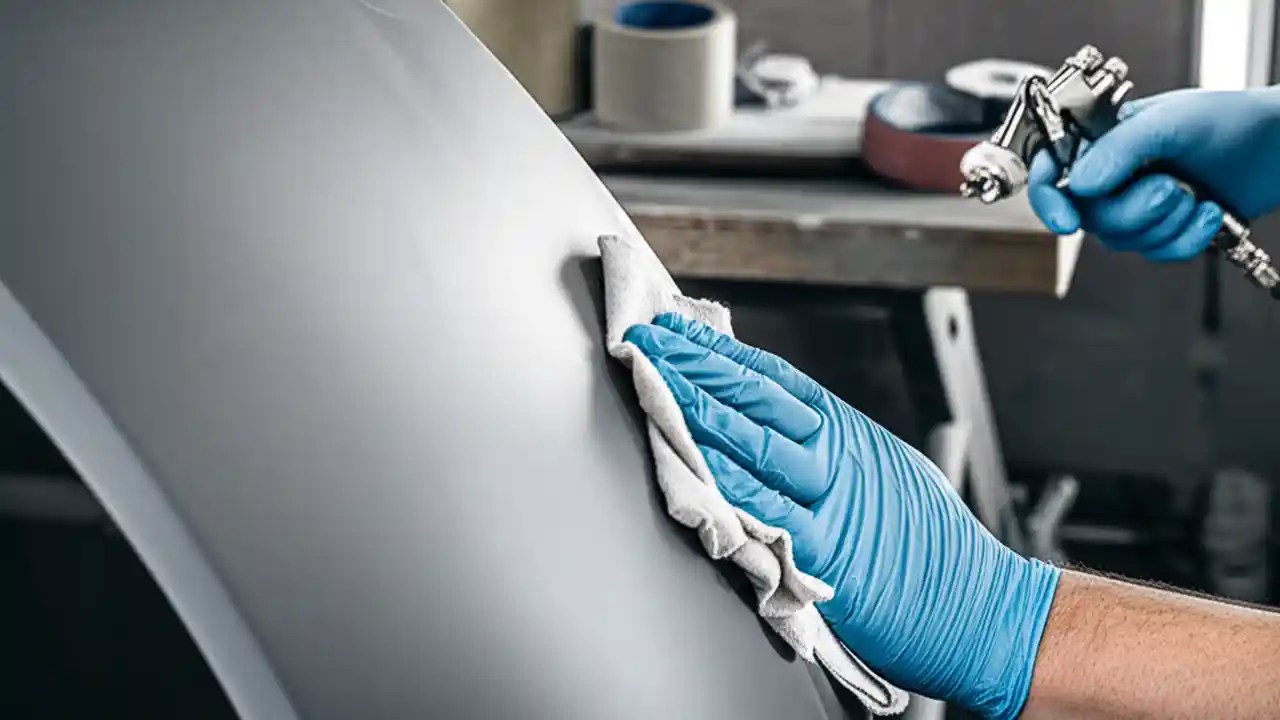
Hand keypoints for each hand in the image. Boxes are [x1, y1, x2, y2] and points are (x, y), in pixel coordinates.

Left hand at [624, 313, 1059, 718]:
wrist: (986, 609)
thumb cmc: (935, 548)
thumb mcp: (885, 470)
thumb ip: (829, 447)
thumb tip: (774, 423)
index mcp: (850, 434)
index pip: (772, 377)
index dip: (719, 349)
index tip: (678, 329)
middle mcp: (838, 457)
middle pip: (755, 397)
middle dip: (694, 365)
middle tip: (647, 339)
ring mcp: (831, 502)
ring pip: (754, 442)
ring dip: (696, 409)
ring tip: (652, 382)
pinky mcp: (825, 553)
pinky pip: (764, 510)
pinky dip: (724, 482)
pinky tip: (691, 462)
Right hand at [1028, 86, 1279, 260]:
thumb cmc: (1230, 120)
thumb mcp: (1170, 122)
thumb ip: (1119, 149)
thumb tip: (1077, 182)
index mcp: (1102, 142)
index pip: (1052, 174)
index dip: (1049, 199)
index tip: (1066, 220)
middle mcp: (1114, 175)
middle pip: (1090, 217)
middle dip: (1135, 210)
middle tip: (1169, 187)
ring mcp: (1138, 204)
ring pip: (1122, 240)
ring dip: (1166, 223)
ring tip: (1194, 194)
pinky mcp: (1165, 228)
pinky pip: (1156, 254)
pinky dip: (1186, 239)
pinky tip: (1207, 213)